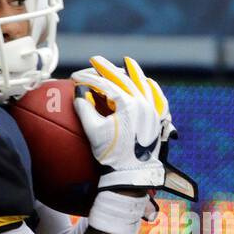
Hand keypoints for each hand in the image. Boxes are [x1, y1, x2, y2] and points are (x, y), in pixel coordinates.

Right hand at [71, 56, 169, 190]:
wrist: (132, 174)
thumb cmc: (111, 155)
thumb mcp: (93, 133)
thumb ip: (85, 110)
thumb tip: (78, 93)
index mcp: (127, 104)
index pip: (105, 84)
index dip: (88, 79)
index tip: (75, 76)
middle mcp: (142, 102)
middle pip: (123, 79)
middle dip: (107, 68)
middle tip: (94, 60)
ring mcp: (152, 110)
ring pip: (143, 84)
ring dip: (133, 72)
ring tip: (126, 61)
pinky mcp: (158, 120)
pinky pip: (158, 98)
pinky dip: (152, 88)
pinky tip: (148, 82)